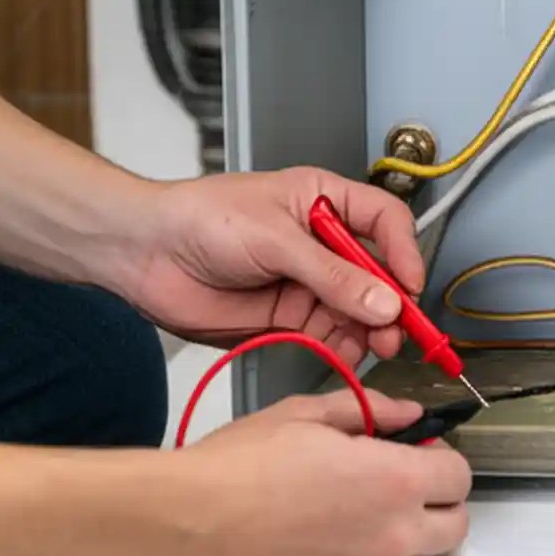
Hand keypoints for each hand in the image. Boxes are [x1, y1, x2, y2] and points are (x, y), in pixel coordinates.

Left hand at [130, 167, 422, 364]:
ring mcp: (308, 282)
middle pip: (379, 274)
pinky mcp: (290, 317)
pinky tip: (348, 353)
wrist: (144, 254)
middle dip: (392, 302)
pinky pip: (331, 335)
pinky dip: (345, 347)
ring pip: (359, 310)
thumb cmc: (200, 219)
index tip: (410, 285)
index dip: (404, 253)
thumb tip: (384, 302)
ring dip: (372, 329)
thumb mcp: (275, 239)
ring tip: (376, 345)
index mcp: (325, 202)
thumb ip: (332, 275)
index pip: (386, 223)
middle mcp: (323, 243)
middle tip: (398, 329)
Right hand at [166, 389, 470, 555]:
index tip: (416, 446)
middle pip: (457, 523)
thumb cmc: (239, 465)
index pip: (459, 473)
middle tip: (404, 478)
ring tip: (369, 505)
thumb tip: (408, 414)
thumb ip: (371, 409)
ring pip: (424, 554)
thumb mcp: (306, 414)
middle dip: (442, 499)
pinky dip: (378, 553)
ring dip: (415, 529)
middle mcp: (394, 532)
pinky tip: (338, 531)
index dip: (441, 455)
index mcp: (395, 479)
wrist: (183, 528)